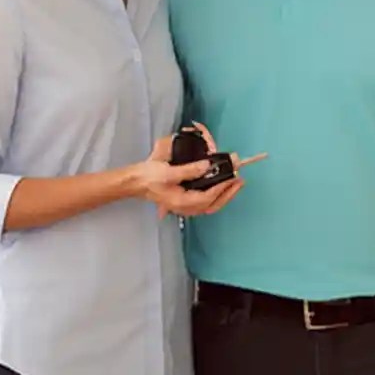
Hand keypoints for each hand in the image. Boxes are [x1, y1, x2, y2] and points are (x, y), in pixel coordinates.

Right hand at [137, 122, 257, 217]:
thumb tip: (208, 166)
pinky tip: (220, 188)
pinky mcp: (184, 203)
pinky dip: (216, 196)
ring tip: (234, 183)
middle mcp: (184, 208)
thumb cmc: (149, 176)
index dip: (221, 188)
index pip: (206, 198)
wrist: (135, 182)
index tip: (231, 177)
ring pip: (210, 206)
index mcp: (180, 202)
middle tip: (239, 180)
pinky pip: (205, 203)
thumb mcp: (168, 171)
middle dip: (228, 193)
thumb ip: (189, 170)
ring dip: (224, 195)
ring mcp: (184, 207)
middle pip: (212, 205)